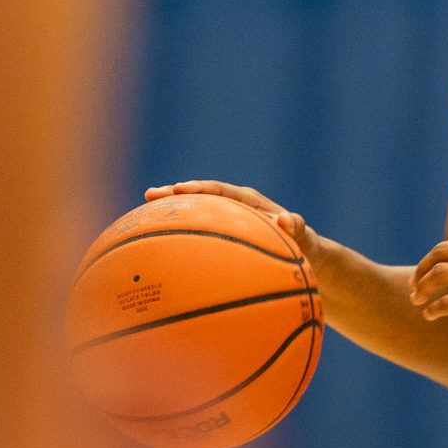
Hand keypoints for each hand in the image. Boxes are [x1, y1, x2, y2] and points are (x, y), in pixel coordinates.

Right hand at [146, 178, 317, 260]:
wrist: (307, 259)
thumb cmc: (306, 247)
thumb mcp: (305, 238)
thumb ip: (297, 228)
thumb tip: (286, 219)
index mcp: (249, 202)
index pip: (220, 190)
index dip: (199, 188)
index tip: (180, 189)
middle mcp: (234, 207)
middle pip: (198, 197)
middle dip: (174, 195)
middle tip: (149, 194)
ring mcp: (226, 223)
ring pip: (194, 215)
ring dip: (171, 215)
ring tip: (141, 216)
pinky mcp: (223, 238)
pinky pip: (199, 236)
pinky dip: (180, 238)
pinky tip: (157, 252)